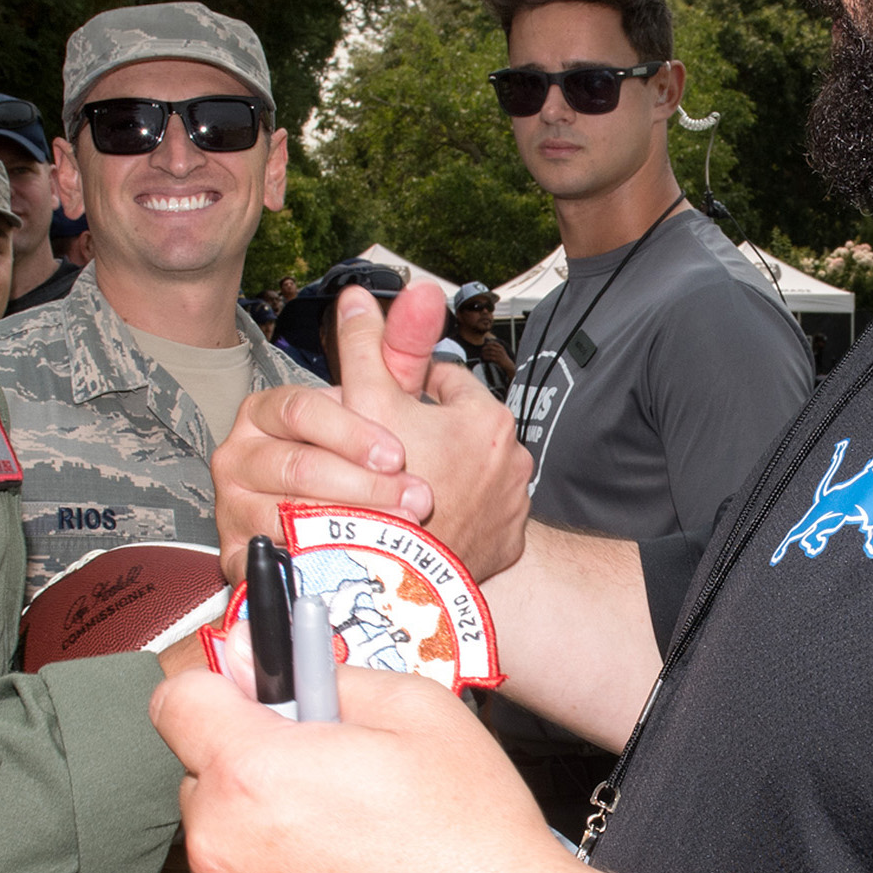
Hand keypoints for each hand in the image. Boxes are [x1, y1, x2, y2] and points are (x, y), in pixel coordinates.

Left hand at [150, 664, 562, 872]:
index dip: (221, 694)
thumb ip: (319, 673)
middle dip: (251, 772)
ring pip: (220, 852)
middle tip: (328, 787)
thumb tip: (258, 658)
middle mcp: (224, 849)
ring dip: (262, 843)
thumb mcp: (416, 711)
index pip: (177, 702)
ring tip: (347, 855)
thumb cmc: (476, 841)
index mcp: (254, 772)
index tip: (252, 706)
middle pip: (201, 781)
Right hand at [211, 286, 532, 580]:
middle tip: (388, 454)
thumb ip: (364, 348)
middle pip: (459, 429)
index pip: (443, 380)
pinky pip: (481, 518)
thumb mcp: (365, 407)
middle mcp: (514, 458)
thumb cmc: (380, 489)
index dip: (404, 392)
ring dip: (444, 476)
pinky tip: (424, 524)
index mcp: (485, 417)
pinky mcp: (508, 545)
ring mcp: (514, 505)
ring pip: (471, 473)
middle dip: (428, 435)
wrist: (400, 577)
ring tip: (403, 491)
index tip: (381, 408)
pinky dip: (459, 516)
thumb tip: (357, 295)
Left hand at [476, 336, 514, 374]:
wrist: (508, 364)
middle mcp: (500, 350)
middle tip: (482, 349)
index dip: (489, 343)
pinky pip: (490, 357)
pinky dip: (487, 357)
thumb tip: (489, 345)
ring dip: (485, 353)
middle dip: (486, 348)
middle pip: (491, 347)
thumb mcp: (501, 351)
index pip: (494, 343)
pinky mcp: (498, 360)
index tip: (485, 344)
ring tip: (482, 354)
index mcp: (501, 347)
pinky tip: (484, 358)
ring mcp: (499, 355)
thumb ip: (497, 348)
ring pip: (490, 352)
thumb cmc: (503, 357)